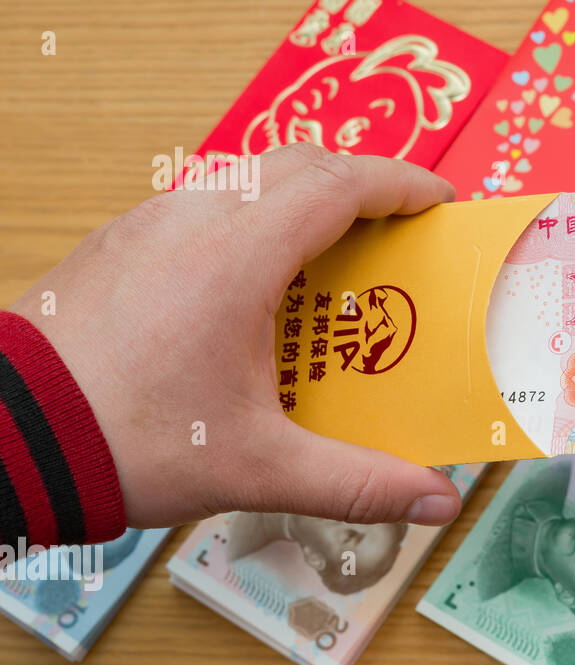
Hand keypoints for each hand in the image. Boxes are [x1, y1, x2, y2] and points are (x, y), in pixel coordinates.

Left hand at [7, 145, 464, 529]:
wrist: (5, 437)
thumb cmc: (124, 441)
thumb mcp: (258, 468)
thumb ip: (357, 482)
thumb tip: (437, 501)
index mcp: (239, 254)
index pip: (340, 183)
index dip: (402, 184)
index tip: (441, 203)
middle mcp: (194, 217)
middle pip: (298, 163)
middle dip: (361, 183)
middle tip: (398, 229)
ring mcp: (150, 222)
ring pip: (247, 174)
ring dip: (302, 197)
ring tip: (332, 255)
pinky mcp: (120, 241)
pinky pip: (205, 201)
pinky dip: (252, 217)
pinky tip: (253, 282)